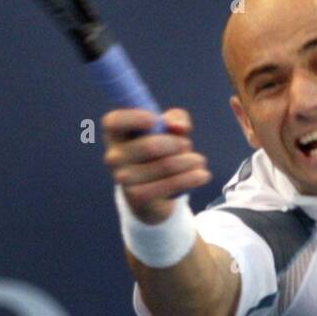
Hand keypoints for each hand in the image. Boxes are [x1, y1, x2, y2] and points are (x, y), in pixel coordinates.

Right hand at [101, 107, 211, 225]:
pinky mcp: (138, 197)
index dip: (133, 118)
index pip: (113, 122)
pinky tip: (202, 175)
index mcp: (116, 134)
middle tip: (188, 145)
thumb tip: (178, 127)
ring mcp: (124, 178)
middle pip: (150, 145)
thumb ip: (175, 119)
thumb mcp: (169, 129)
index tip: (154, 119)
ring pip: (166, 165)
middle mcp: (114, 156)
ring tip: (199, 161)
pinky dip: (191, 178)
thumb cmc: (160, 151)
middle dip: (178, 143)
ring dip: (190, 161)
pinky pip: (171, 184)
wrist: (153, 194)